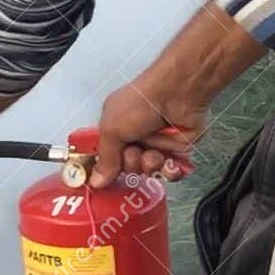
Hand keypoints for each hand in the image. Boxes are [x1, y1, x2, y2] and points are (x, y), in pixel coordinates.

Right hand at [90, 81, 205, 188]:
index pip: (107, 157)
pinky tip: (169, 164)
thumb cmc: (141, 102)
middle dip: (131, 163)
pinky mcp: (177, 149)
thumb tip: (97, 182)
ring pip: (148, 170)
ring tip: (154, 152)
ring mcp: (157, 143)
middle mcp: (136, 136)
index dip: (107, 168)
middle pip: (127, 167)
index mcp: (116, 128)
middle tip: (135, 151)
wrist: (177, 93)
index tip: (106, 179)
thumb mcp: (112, 129)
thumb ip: (104, 159)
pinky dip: (170, 171)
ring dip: (150, 164)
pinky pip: (170, 171)